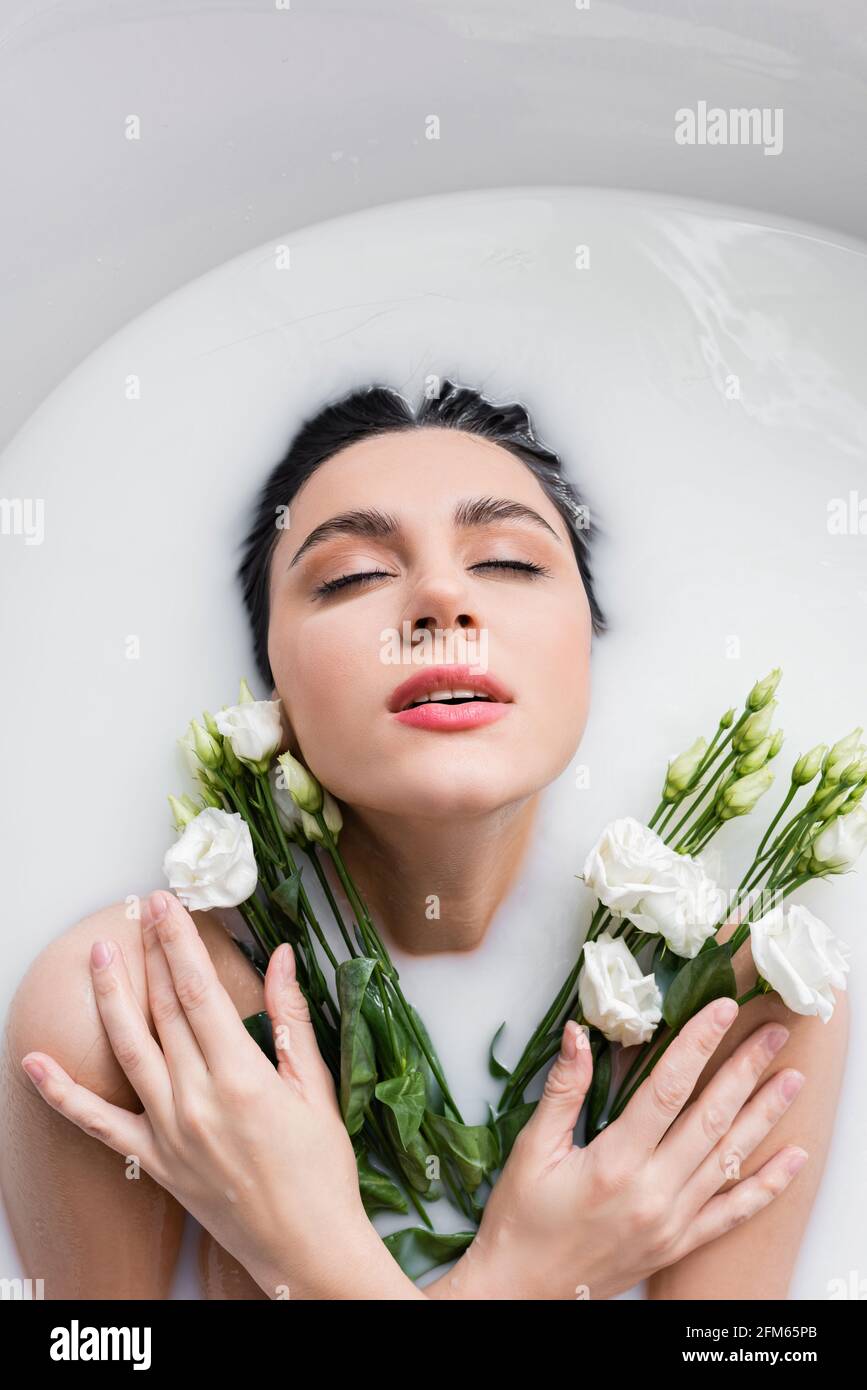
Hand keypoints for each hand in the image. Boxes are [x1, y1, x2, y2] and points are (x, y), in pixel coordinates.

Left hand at [20, 889, 417, 1299]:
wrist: (304, 1248)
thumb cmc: (321, 1170)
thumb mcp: (315, 1088)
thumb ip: (292, 1018)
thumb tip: (281, 956)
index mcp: (242, 1077)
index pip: (198, 991)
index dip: (178, 942)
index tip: (166, 904)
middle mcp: (196, 1100)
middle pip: (162, 1010)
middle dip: (150, 952)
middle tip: (138, 909)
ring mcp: (168, 1132)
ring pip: (128, 1049)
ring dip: (110, 997)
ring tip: (99, 954)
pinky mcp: (153, 1161)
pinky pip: (97, 1124)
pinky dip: (61, 1094)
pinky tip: (34, 1063)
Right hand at [434, 999, 807, 1299]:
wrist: (524, 1290)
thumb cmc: (522, 1220)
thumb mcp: (532, 1148)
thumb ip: (563, 1089)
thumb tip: (578, 1034)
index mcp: (615, 1164)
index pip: (668, 1089)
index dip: (698, 1044)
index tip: (722, 1010)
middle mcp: (653, 1193)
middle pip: (711, 1118)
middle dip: (745, 1070)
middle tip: (772, 1034)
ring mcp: (672, 1222)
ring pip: (729, 1159)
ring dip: (764, 1116)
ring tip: (791, 1081)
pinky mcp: (678, 1243)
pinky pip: (733, 1213)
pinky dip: (768, 1185)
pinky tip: (792, 1159)